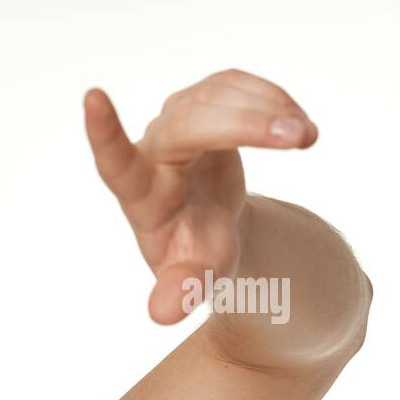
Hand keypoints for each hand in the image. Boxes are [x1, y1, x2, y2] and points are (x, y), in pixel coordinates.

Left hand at [84, 69, 317, 323]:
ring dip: (267, 109)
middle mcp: (152, 153)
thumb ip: (180, 291)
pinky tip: (295, 124)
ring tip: (307, 137)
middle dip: (246, 126)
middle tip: (301, 137)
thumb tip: (162, 315)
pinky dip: (271, 99)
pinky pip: (234, 84)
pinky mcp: (199, 101)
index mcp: (142, 196)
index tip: (92, 98)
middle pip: (190, 124)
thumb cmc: (197, 256)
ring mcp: (174, 122)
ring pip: (216, 95)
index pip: (116, 164)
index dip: (105, 133)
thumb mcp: (194, 278)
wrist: (211, 233)